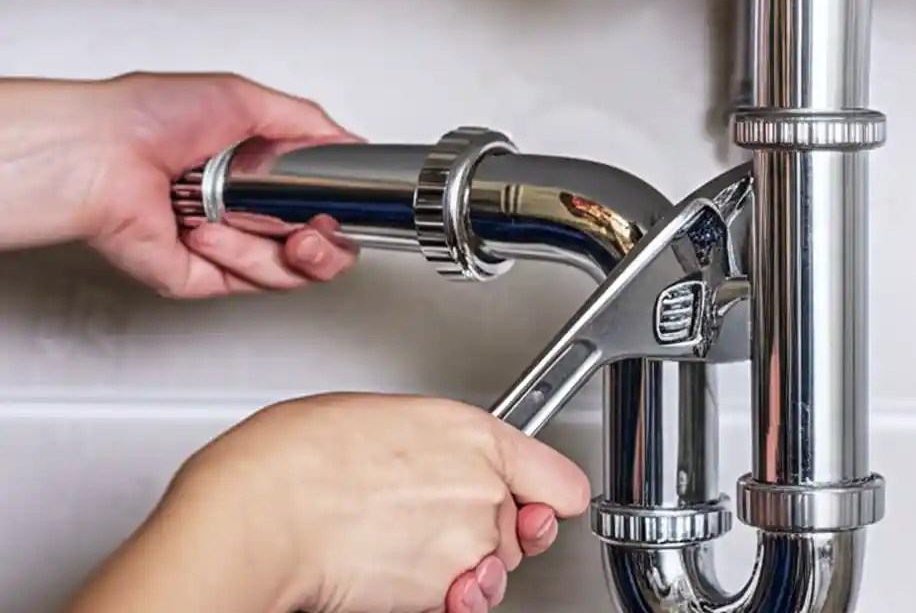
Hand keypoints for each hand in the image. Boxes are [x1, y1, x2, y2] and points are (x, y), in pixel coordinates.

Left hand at [0, 72, 359, 295]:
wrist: (99, 154)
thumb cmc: (147, 117)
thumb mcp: (245, 98)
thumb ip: (308, 123)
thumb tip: (353, 145)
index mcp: (258, 172)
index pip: (325, 204)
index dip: (343, 211)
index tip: (346, 204)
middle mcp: (247, 212)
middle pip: (321, 248)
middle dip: (330, 242)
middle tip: (317, 227)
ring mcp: (230, 248)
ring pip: (294, 271)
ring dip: (283, 247)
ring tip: (259, 222)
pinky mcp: (206, 278)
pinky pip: (251, 282)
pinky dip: (240, 255)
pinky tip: (209, 230)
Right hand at [67, 394, 590, 612]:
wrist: (258, 513)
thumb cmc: (293, 458)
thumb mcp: (381, 418)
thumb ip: (436, 444)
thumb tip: (436, 459)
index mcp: (473, 434)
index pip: (560, 480)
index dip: (548, 497)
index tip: (542, 503)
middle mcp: (485, 489)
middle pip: (519, 531)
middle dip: (484, 533)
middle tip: (426, 521)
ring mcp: (469, 544)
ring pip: (489, 572)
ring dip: (458, 571)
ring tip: (397, 546)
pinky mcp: (444, 592)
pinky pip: (459, 604)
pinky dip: (438, 601)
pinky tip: (396, 575)